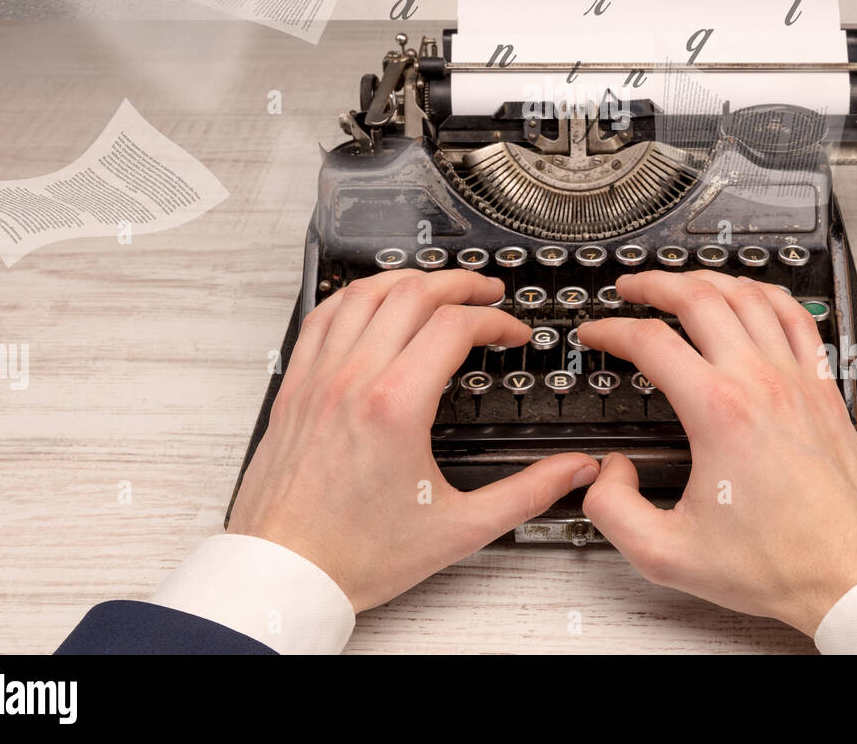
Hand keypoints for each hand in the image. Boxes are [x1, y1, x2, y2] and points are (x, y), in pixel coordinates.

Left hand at [228, 269, 599, 611]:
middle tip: (487, 293)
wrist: (284, 575)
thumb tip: (571, 473)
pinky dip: (355, 296)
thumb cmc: (355, 555)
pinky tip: (373, 302)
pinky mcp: (295, 387)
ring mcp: (319, 378)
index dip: (496, 320)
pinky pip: (323, 316)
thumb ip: (526, 493)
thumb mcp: (458, 528)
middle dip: (461, 284)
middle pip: (415, 293)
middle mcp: (354, 379)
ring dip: (410, 280)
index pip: (456, 325)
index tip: (512, 333)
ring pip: (366, 293)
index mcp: (396, 405)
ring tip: (438, 287)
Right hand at [577, 270, 856, 635]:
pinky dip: (766, 294)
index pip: (650, 341)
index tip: (595, 333)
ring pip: (748, 296)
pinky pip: (796, 318)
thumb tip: (607, 472)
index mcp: (718, 412)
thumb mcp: (669, 554)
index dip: (610, 330)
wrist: (852, 576)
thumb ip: (614, 511)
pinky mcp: (824, 390)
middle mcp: (760, 383)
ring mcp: (797, 380)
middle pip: (699, 298)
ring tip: (681, 283)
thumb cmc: (780, 564)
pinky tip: (752, 296)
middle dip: (654, 284)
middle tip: (631, 288)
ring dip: (706, 280)